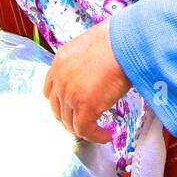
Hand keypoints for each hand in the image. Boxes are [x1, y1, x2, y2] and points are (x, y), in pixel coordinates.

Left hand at [44, 19, 131, 142]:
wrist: (126, 42)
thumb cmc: (118, 40)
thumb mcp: (92, 46)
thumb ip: (85, 63)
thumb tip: (96, 73)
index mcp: (60, 62)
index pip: (50, 90)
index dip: (60, 103)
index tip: (72, 108)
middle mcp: (60, 79)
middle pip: (57, 109)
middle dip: (70, 119)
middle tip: (86, 123)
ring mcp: (70, 94)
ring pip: (70, 123)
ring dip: (84, 129)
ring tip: (98, 131)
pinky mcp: (84, 106)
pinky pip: (85, 130)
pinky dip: (95, 136)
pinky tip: (106, 135)